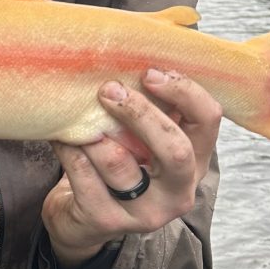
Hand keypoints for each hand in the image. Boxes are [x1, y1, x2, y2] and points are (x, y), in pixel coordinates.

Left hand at [42, 69, 221, 268]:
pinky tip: (61, 136)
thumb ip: (152, 104)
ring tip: (78, 117)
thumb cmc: (118, 163)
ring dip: (93, 132)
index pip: (208, 120)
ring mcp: (143, 212)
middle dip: (140, 113)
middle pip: (174, 149)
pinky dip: (68, 148)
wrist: (83, 219)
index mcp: (195, 162)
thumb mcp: (143, 138)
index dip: (184, 91)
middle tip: (108, 90)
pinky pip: (83, 173)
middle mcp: (178, 192)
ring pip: (118, 162)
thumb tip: (137, 48)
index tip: (149, 72)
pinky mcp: (106, 220)